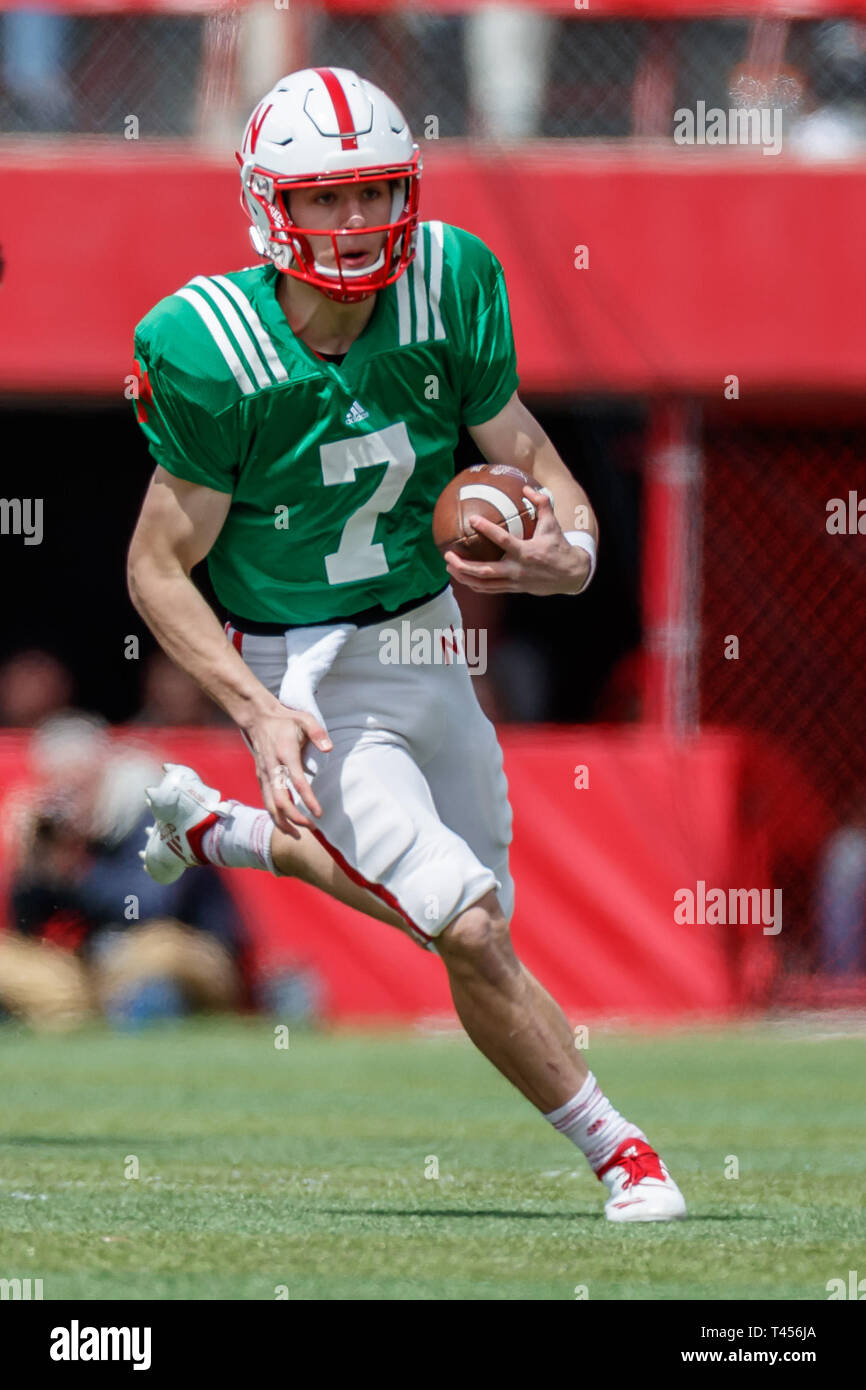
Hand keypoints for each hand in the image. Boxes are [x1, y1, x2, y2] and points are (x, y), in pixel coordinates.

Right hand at [245, 707, 332, 837]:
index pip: (296, 782)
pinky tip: (286, 824)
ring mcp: (263, 774)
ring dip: (282, 822)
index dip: (308, 799)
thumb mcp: (305, 719)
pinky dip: (274, 816)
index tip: (319, 813)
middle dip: (295, 818)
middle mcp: (272, 767)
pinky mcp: (260, 778)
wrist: (258, 718)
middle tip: (312, 828)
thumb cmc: (285, 720)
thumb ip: (318, 733)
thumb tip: (329, 748)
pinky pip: (266, 801)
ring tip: (297, 835)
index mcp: (284, 754)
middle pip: (280, 801)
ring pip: (269, 805)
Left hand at [443, 486, 590, 595]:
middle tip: (448, 555)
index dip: (486, 529)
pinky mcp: (514, 589)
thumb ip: (541, 503)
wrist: (571, 575)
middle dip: (464, 565)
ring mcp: (514, 582)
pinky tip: (463, 576)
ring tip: (449, 566)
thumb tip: (526, 487)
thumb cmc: (559, 546)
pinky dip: (474, 583)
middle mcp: (518, 569)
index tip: (472, 519)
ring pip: (484, 584)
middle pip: (485, 571)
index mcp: (527, 552)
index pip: (502, 541)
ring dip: (464, 576)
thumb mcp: (553, 524)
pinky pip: (490, 589)